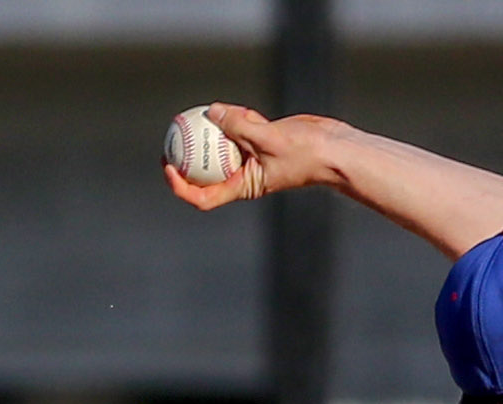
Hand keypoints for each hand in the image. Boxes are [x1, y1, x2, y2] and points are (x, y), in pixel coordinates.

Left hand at [160, 105, 337, 210]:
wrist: (332, 148)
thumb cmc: (306, 154)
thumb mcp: (269, 138)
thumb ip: (239, 125)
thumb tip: (212, 111)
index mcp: (242, 187)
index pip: (204, 196)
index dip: (181, 187)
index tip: (169, 168)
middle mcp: (243, 175)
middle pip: (206, 171)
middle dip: (186, 156)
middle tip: (171, 136)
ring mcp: (250, 157)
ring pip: (221, 144)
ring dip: (213, 129)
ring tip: (204, 114)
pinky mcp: (259, 140)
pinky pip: (237, 127)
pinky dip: (235, 117)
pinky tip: (236, 108)